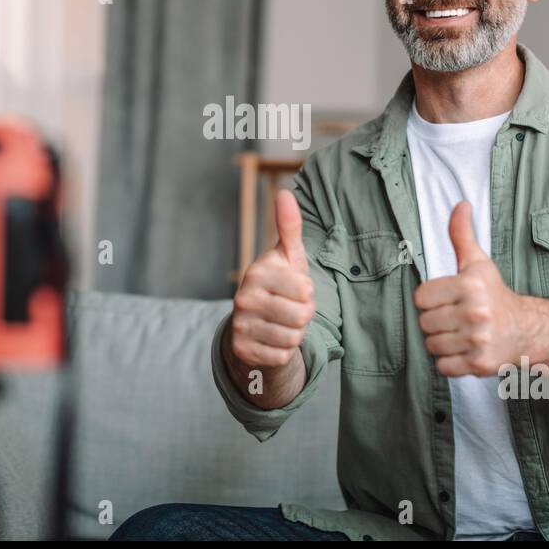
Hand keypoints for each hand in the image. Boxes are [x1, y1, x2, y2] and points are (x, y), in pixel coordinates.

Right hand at [228, 189, 315, 370]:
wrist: (255, 323)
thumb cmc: (279, 285)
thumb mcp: (287, 256)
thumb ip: (289, 226)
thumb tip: (285, 192)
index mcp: (257, 272)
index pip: (306, 289)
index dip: (308, 292)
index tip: (295, 289)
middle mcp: (243, 297)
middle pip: (302, 315)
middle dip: (304, 315)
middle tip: (290, 309)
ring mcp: (240, 325)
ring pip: (293, 337)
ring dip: (295, 333)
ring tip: (282, 323)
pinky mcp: (243, 350)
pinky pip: (283, 356)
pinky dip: (284, 351)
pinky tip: (273, 339)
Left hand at [414, 201, 533, 376]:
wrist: (526, 330)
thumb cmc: (494, 294)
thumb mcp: (477, 263)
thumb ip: (462, 235)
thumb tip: (461, 204)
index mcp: (470, 286)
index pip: (421, 297)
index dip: (431, 300)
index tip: (448, 299)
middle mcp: (475, 313)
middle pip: (425, 323)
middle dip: (436, 322)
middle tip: (456, 319)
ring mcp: (478, 340)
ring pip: (432, 346)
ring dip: (442, 342)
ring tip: (461, 334)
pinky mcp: (479, 364)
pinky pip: (443, 367)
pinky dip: (450, 362)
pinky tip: (465, 350)